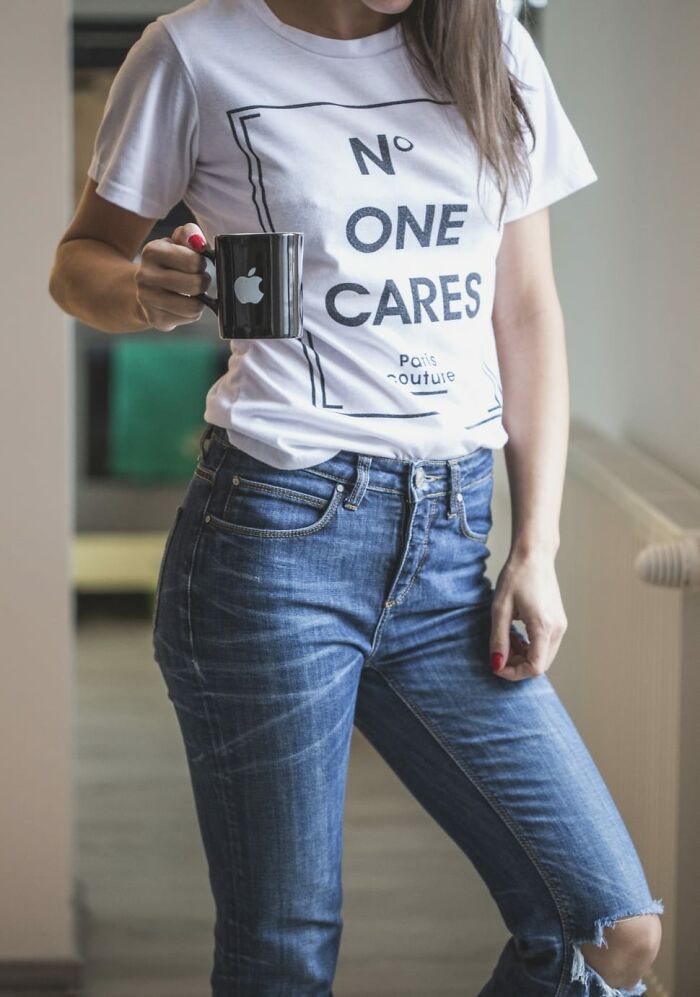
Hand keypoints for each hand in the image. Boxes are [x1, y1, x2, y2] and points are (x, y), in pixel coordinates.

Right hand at [134, 222, 211, 330]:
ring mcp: (148, 300)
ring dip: (200, 300)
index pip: (194, 261)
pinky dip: (191, 312)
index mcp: (151, 251)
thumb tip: (197, 240)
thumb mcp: (176, 242)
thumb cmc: (169, 263)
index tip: (196, 264)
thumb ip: (189, 234)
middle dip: (202, 282)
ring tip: (192, 293)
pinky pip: (189, 318)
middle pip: (195, 285)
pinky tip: (182, 305)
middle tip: (198, 280)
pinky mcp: (156, 319)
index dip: (201, 263)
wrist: (145, 289)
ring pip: (194, 306)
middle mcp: (145, 276)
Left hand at [489, 549, 567, 681]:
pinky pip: (546, 645)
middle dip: (517, 665)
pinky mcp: (559, 621)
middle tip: (499, 650)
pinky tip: (516, 633)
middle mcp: (557, 629)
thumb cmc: (516, 577)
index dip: (514, 673)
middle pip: (541, 665)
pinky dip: (530, 646)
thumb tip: (497, 665)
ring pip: (544, 656)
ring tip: (506, 638)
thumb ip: (499, 639)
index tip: (496, 664)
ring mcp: (561, 625)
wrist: (534, 555)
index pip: (535, 667)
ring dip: (523, 656)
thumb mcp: (500, 609)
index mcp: (543, 627)